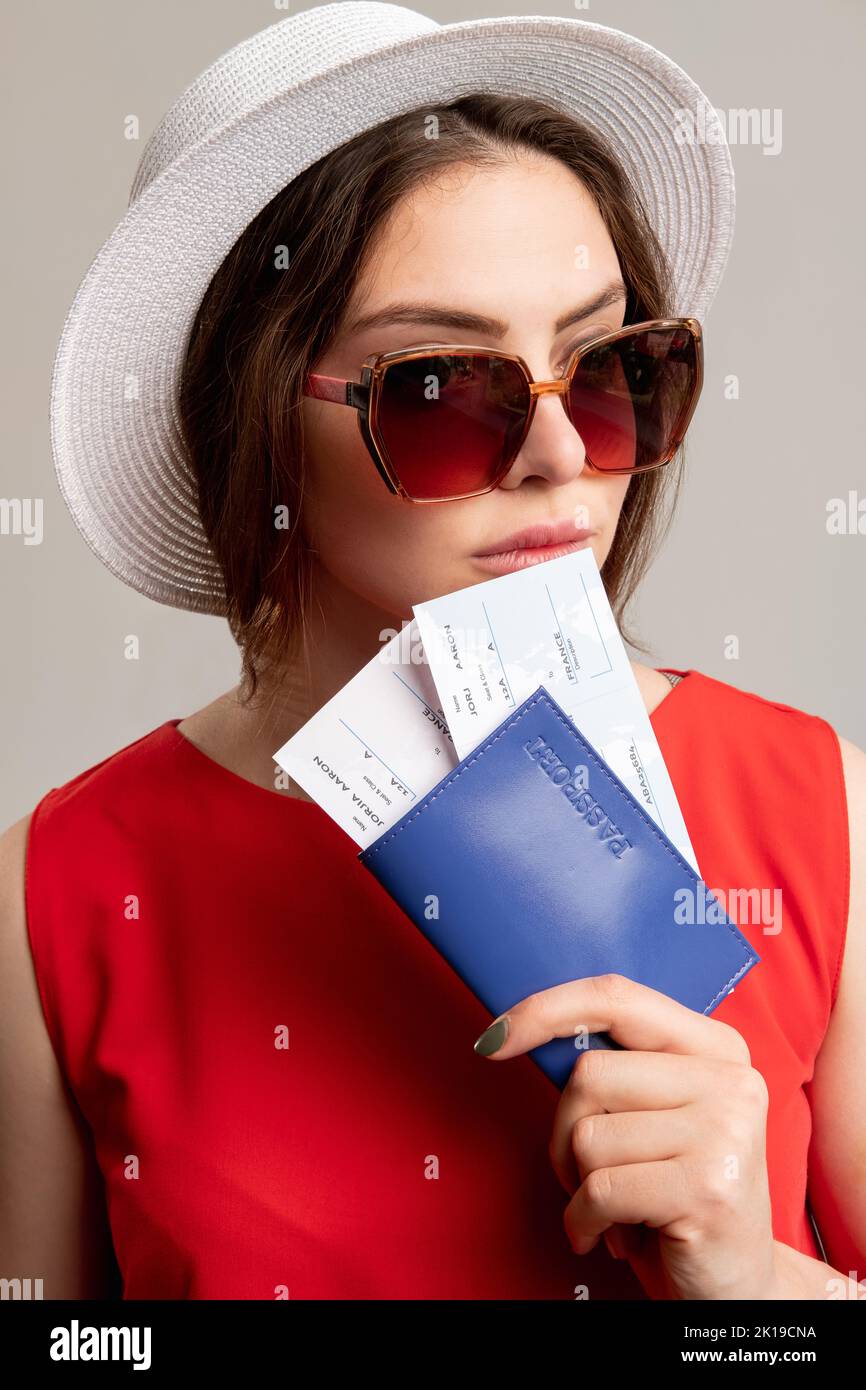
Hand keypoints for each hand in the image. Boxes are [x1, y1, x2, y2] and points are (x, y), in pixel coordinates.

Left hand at [473, 973, 779, 1299]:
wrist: (736, 1289)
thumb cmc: (676, 1197)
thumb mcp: (657, 1119)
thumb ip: (618, 1072)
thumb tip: (517, 1033)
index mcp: (717, 1048)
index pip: (616, 998)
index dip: (546, 1009)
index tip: (494, 1037)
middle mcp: (731, 1081)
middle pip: (589, 1074)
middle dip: (566, 1133)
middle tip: (590, 1177)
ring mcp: (725, 1133)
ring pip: (588, 1135)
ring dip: (580, 1185)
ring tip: (617, 1209)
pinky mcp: (708, 1189)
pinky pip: (599, 1190)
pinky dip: (585, 1221)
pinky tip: (613, 1237)